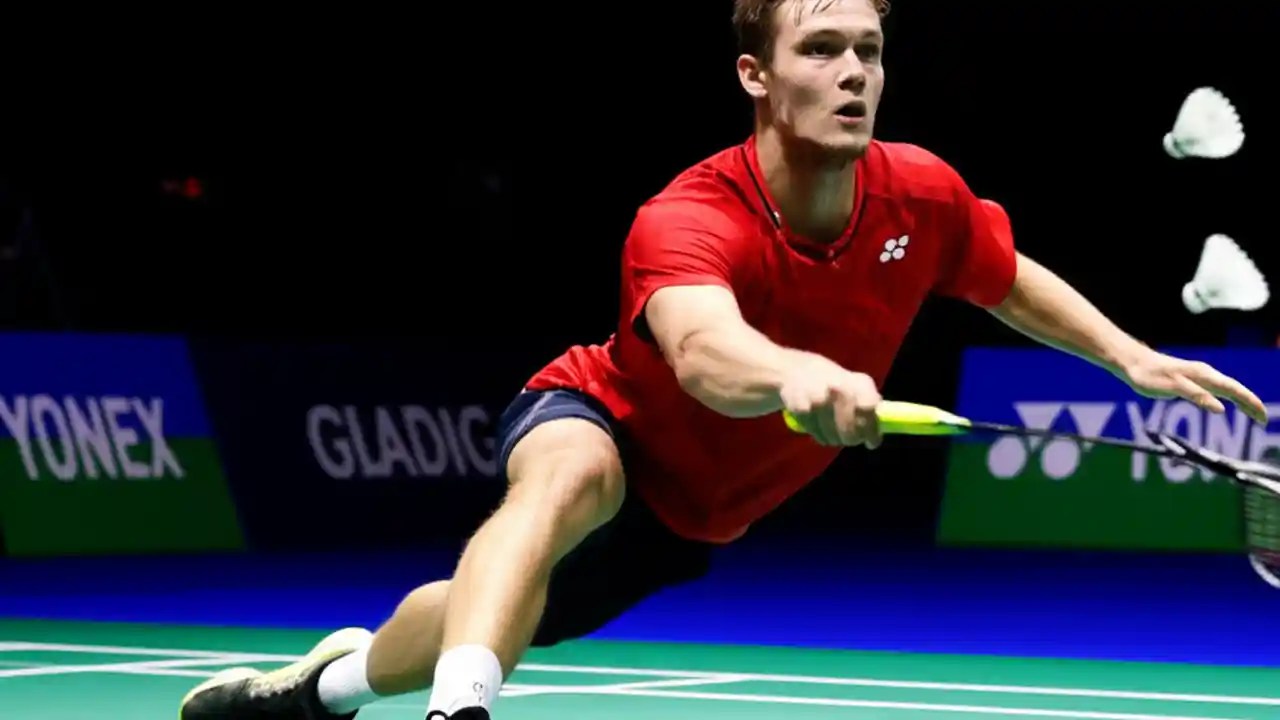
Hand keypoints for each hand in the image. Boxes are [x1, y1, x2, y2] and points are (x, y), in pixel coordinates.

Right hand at [779, 362, 882, 447]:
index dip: (871, 430)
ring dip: (833, 438)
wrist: (794, 368)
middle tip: (849, 438)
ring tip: (830, 428)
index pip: (869, 410)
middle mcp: (840, 388)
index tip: (871, 442)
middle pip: (850, 431)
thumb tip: (881, 429)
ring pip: (833, 437)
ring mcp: (819, 398)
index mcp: (859, 383)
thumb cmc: (833, 381)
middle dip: (851, 438)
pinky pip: (816, 433)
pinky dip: (817, 432)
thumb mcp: (856, 384)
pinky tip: (816, 423)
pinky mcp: (800, 408)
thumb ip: (870, 404)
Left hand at [1119, 349, 1267, 423]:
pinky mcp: (1190, 379)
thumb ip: (1196, 396)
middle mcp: (1205, 373)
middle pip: (1234, 389)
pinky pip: (1215, 390)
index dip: (1250, 403)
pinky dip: (1227, 398)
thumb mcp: (1172, 388)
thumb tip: (1221, 409)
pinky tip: (1227, 405)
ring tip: (1253, 415)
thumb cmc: (1150, 375)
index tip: (1262, 417)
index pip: (1234, 390)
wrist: (1133, 362)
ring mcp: (1198, 376)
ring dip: (1241, 401)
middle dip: (1250, 404)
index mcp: (1204, 375)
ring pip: (1226, 389)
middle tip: (1263, 421)